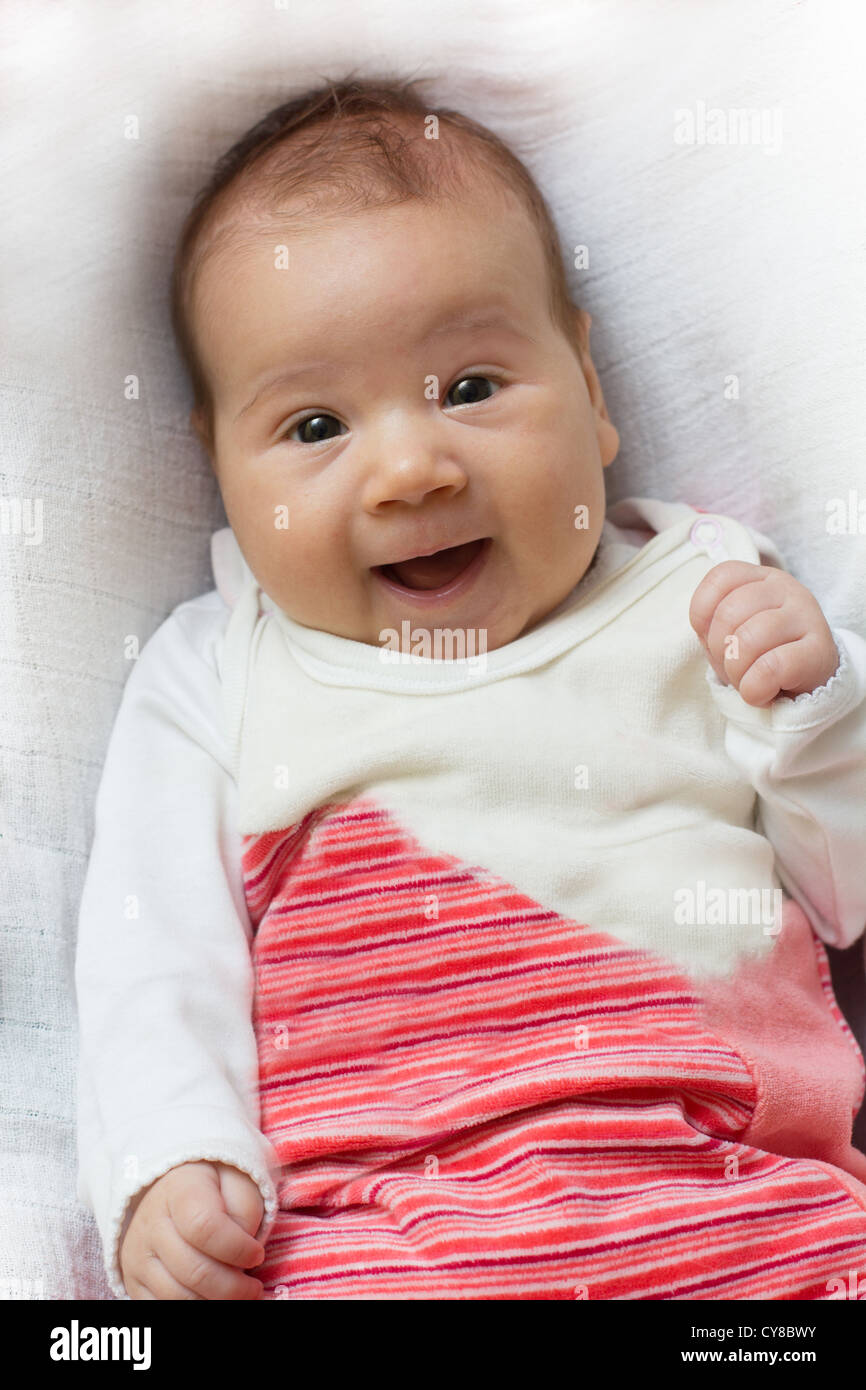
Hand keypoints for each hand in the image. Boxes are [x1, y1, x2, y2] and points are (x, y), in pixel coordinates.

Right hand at [120, 1161, 265, 1299]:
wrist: (173, 1190)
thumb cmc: (214, 1188)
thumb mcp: (238, 1181)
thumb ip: (246, 1211)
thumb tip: (243, 1252)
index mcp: (179, 1191)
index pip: (205, 1227)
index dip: (237, 1249)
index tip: (257, 1254)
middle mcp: (151, 1224)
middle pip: (193, 1270)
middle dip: (232, 1287)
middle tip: (253, 1288)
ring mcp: (137, 1255)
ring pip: (177, 1296)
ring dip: (214, 1302)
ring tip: (236, 1294)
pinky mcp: (133, 1280)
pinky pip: (160, 1307)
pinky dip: (191, 1309)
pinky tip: (211, 1299)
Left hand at [688, 561, 838, 707]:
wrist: (805, 685)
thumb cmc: (759, 655)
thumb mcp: (728, 634)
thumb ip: (711, 621)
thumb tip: (706, 626)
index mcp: (761, 578)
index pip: (719, 579)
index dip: (704, 617)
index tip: (716, 640)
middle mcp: (786, 589)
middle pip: (728, 613)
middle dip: (719, 650)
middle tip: (735, 667)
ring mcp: (806, 616)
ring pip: (748, 640)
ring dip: (737, 672)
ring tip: (749, 681)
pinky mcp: (820, 650)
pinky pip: (772, 667)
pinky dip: (755, 688)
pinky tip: (762, 693)